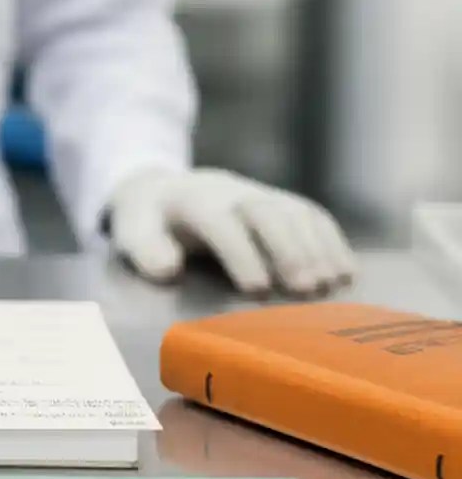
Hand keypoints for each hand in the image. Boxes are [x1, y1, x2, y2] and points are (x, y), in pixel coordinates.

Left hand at [106, 168, 355, 294]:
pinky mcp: (279, 201)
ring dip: (317, 248)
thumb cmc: (147, 223)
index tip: (256, 288)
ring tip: (331, 286)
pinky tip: (347, 272)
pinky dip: (333, 241)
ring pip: (294, 211)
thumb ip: (145, 251)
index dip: (240, 252)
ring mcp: (259, 193)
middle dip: (288, 249)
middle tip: (306, 289)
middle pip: (266, 212)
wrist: (163, 189)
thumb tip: (167, 269)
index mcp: (192, 200)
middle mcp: (231, 192)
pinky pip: (312, 214)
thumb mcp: (132, 233)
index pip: (219, 221)